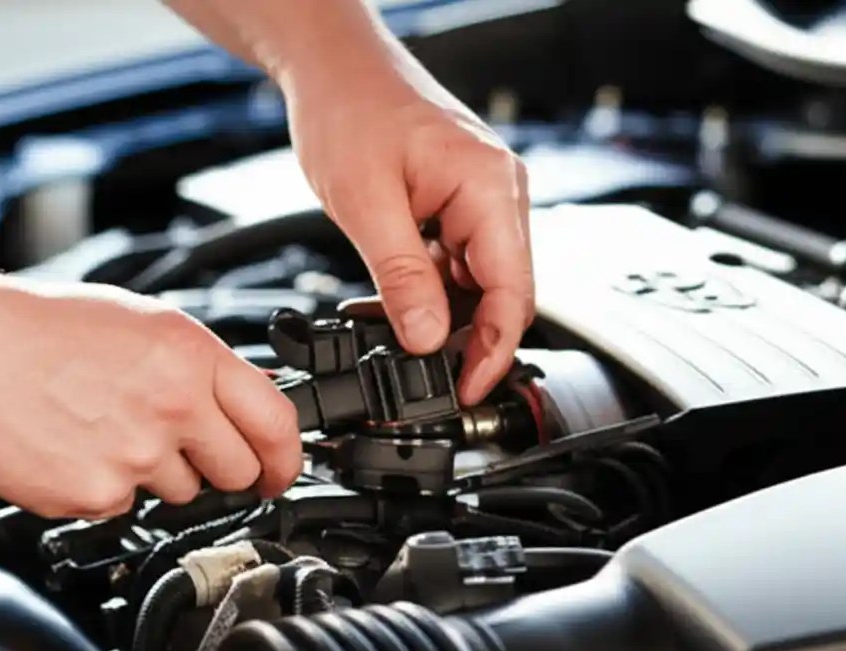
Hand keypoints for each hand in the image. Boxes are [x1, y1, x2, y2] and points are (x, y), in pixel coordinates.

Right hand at [0, 277, 302, 518]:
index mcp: (190, 356)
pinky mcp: (92, 495)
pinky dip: (103, 487)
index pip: (275, 422)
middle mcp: (171, 407)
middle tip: (182, 448)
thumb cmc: (41, 327)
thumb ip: (199, 366)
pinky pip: (121, 506)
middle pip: (235, 470)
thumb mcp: (143, 322)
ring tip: (105, 429)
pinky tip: (73, 447)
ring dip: (154, 474)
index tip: (279, 471)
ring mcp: (133, 457)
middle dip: (220, 468)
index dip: (285, 457)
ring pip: (178, 492)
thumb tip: (245, 399)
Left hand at [280, 40, 533, 405]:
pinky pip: (456, 263)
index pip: (514, 292)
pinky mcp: (457, 203)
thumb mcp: (365, 203)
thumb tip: (426, 339)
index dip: (492, 351)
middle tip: (426, 380)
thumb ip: (402, 277)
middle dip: (468, 342)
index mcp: (489, 187)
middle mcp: (497, 192)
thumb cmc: (348, 108)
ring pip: (477, 283)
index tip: (465, 390)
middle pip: (503, 292)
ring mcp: (480, 197)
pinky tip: (395, 306)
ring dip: (443, 318)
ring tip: (395, 341)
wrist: (331, 65)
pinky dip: (428, 292)